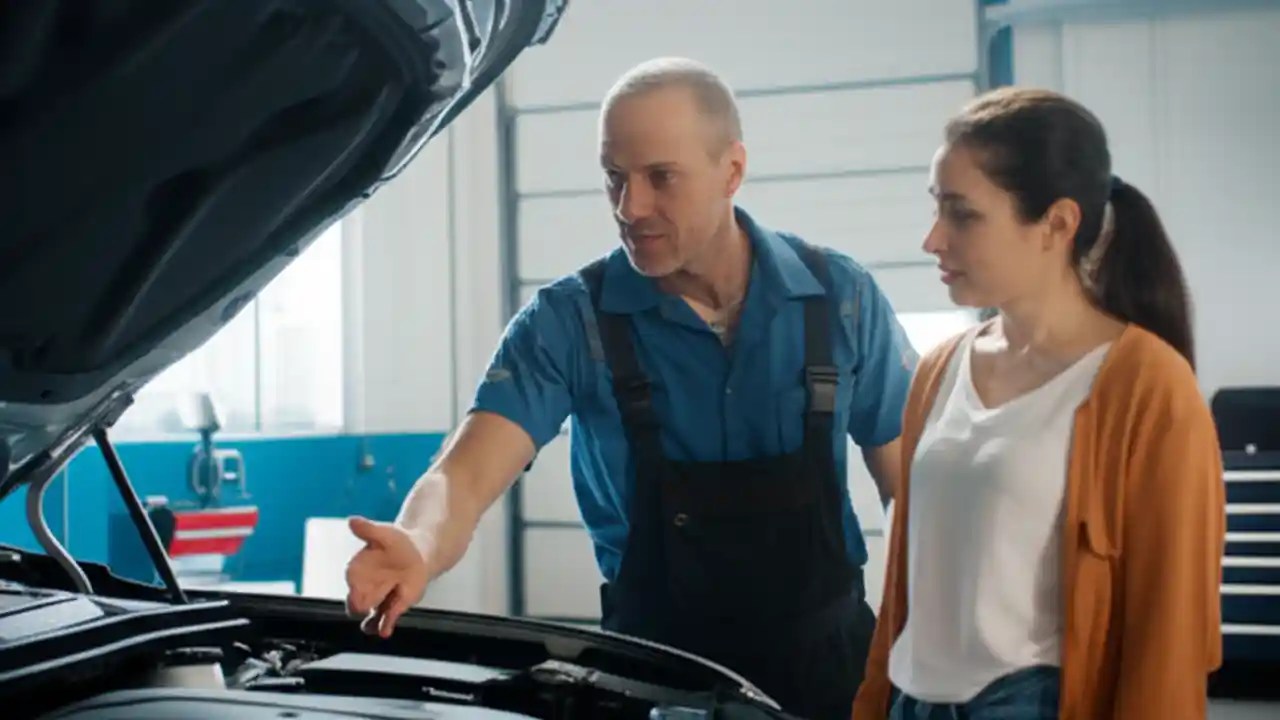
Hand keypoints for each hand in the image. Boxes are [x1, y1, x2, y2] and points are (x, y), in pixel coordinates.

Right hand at [344, 516, 430, 637]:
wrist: (416, 553)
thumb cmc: (395, 543)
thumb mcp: (384, 534)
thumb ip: (368, 530)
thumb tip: (352, 521)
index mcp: (358, 568)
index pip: (352, 578)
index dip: (354, 583)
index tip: (356, 584)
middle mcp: (364, 587)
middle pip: (357, 601)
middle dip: (361, 603)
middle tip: (366, 604)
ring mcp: (377, 599)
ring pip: (369, 615)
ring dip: (371, 620)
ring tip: (375, 625)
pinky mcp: (391, 607)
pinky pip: (384, 621)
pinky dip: (384, 627)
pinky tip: (384, 630)